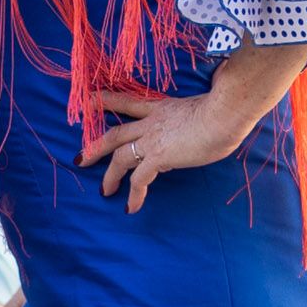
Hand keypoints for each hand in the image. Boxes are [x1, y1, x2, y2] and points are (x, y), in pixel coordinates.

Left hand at [82, 84, 251, 210]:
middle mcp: (152, 122)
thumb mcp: (205, 106)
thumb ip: (196, 114)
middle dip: (96, 147)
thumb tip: (202, 123)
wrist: (224, 113)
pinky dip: (134, 195)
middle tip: (81, 158)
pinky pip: (139, 180)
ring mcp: (153, 140)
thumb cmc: (225, 108)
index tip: (91, 98)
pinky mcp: (159, 157)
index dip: (108, 100)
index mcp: (161, 107)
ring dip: (110, 175)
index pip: (129, 102)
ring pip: (120, 157)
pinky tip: (131, 207)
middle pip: (115, 134)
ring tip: (105, 191)